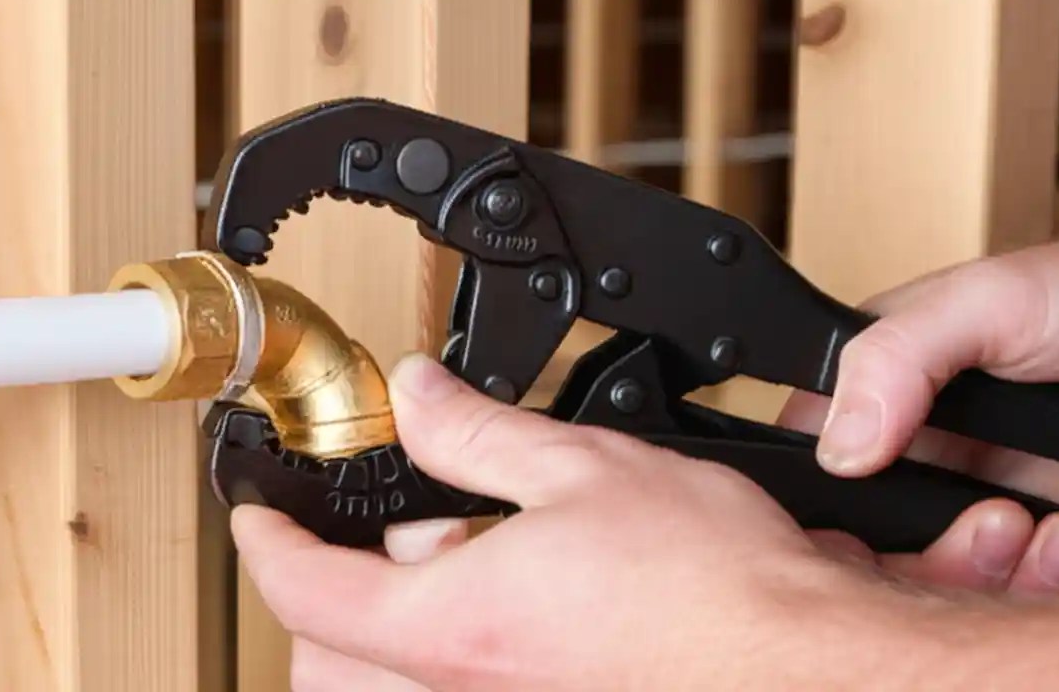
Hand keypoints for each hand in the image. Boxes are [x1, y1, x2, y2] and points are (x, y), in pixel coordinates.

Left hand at [232, 354, 947, 690]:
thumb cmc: (715, 587)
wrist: (801, 666)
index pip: (305, 590)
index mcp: (455, 623)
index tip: (257, 513)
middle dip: (322, 596)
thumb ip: (479, 432)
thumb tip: (418, 394)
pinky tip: (510, 620)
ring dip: (379, 638)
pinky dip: (440, 668)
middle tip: (369, 541)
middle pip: (321, 664)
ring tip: (452, 572)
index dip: (265, 541)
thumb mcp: (586, 469)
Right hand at [779, 230, 1058, 594]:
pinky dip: (1043, 581)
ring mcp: (979, 497)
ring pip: (938, 580)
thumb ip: (897, 356)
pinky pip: (1014, 593)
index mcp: (881, 383)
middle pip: (871, 540)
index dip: (830, 499)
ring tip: (1038, 527)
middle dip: (920, 555)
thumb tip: (839, 444)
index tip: (873, 513)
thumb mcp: (990, 300)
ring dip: (987, 571)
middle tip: (987, 524)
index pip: (814, 457)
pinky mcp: (1038, 536)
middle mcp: (921, 448)